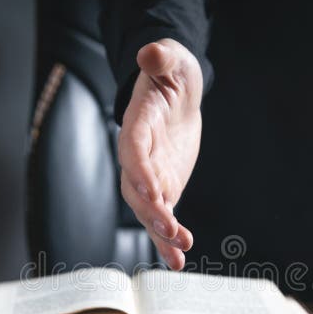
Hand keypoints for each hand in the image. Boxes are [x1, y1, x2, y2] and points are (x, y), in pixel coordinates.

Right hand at [118, 39, 202, 269]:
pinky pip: (165, 217)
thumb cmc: (170, 75)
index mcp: (137, 127)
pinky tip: (179, 260)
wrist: (175, 96)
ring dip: (162, 233)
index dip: (140, 171)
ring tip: (179, 252)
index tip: (153, 190)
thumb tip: (150, 54)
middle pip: (136, 189)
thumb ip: (160, 59)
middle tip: (171, 229)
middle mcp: (138, 158)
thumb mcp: (170, 60)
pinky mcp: (164, 190)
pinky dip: (170, 240)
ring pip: (149, 211)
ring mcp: (149, 177)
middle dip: (152, 211)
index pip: (133, 151)